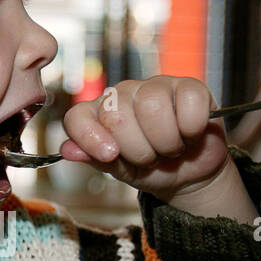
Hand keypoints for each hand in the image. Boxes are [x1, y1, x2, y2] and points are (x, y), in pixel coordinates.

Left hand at [59, 76, 228, 202]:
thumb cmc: (154, 169)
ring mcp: (156, 86)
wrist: (192, 174)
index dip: (90, 137)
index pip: (77, 116)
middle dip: (138, 150)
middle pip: (117, 116)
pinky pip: (188, 102)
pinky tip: (191, 133)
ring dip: (167, 142)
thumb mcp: (123, 172)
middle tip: (152, 158)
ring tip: (172, 148)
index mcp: (99, 114)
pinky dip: (192, 127)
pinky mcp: (189, 86)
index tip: (110, 155)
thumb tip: (68, 150)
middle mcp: (124, 94)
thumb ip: (96, 159)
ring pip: (152, 107)